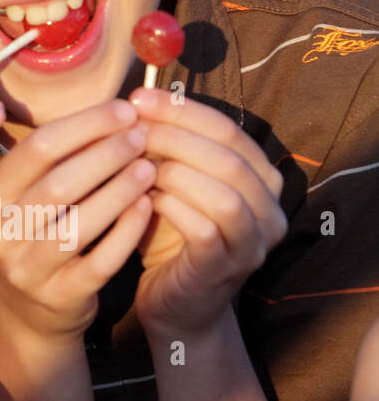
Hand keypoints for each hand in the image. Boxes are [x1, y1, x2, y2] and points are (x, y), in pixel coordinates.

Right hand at [0, 101, 157, 342]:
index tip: (124, 110)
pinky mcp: (59, 296)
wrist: (29, 313)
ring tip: (150, 168)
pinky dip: (125, 231)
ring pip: (78, 222)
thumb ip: (58, 162)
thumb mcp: (29, 199)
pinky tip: (148, 208)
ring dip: (119, 190)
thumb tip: (112, 112)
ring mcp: (28, 267)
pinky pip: (99, 261)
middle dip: (105, 154)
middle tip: (142, 136)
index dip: (84, 125)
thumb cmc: (38, 237)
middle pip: (58, 183)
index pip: (37, 148)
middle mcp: (2, 231)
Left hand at [128, 87, 286, 336]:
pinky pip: (205, 228)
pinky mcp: (227, 268)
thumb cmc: (166, 232)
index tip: (138, 97)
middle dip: (175, 135)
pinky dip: (171, 206)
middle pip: (228, 157)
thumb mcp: (169, 181)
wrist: (173, 302)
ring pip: (224, 192)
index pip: (228, 129)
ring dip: (174, 170)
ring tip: (134, 162)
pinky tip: (141, 197)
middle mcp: (270, 208)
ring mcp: (254, 242)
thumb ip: (166, 146)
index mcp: (261, 178)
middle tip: (131, 126)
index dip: (182, 110)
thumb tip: (135, 100)